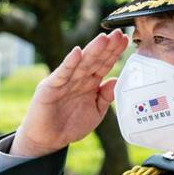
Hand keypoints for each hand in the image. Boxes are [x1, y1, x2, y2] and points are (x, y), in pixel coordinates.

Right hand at [11, 30, 129, 157]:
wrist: (47, 140)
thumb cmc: (71, 125)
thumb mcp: (96, 112)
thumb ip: (106, 96)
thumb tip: (117, 80)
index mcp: (89, 83)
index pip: (104, 64)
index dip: (114, 53)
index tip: (126, 40)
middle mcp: (78, 79)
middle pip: (95, 60)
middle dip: (107, 47)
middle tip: (119, 34)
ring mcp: (64, 81)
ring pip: (81, 64)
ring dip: (92, 51)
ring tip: (103, 38)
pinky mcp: (50, 87)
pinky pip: (62, 74)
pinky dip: (69, 63)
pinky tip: (77, 53)